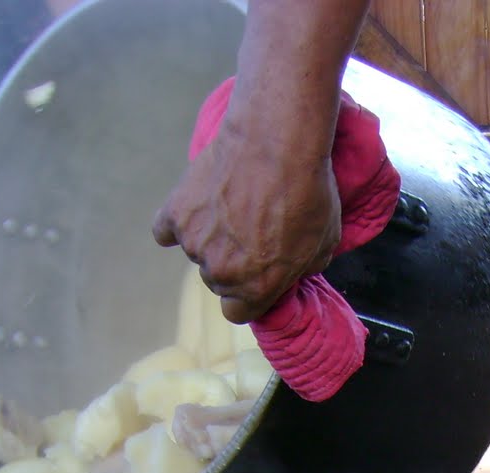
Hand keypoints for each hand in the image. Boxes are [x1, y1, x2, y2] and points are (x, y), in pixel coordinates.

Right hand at [152, 118, 340, 324]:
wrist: (276, 142)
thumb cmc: (307, 191)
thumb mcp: (324, 242)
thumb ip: (303, 267)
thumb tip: (294, 268)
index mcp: (257, 288)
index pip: (237, 312)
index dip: (248, 294)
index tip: (256, 274)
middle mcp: (221, 273)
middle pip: (217, 281)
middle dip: (231, 262)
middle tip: (249, 229)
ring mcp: (194, 243)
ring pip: (196, 252)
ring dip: (209, 236)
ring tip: (232, 204)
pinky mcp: (176, 213)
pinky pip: (165, 229)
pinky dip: (177, 221)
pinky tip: (193, 208)